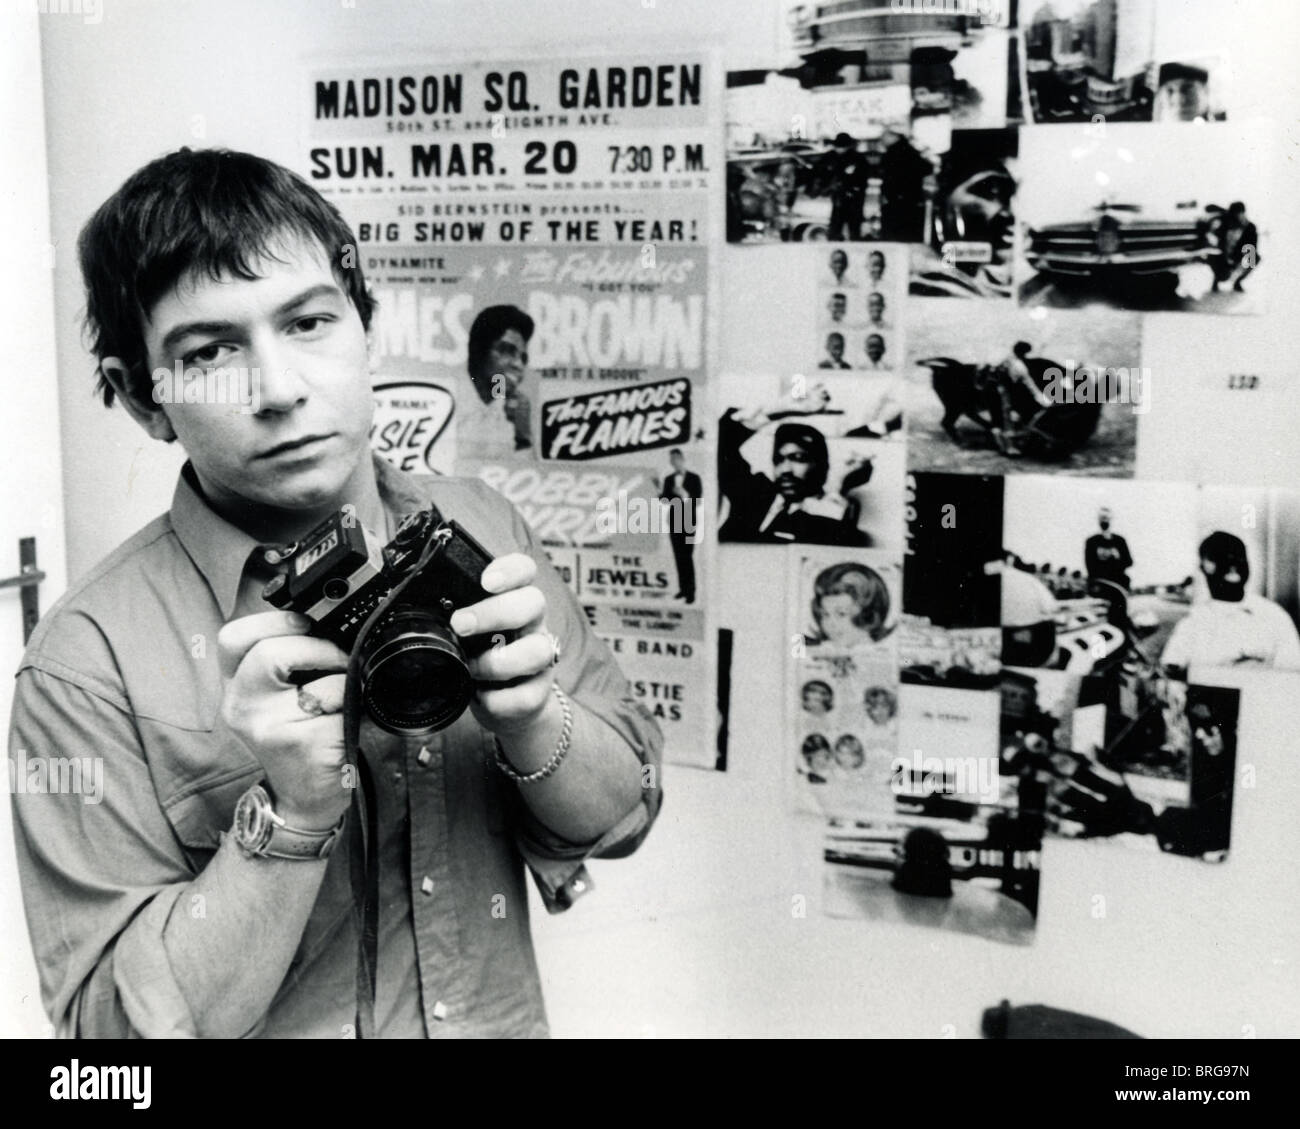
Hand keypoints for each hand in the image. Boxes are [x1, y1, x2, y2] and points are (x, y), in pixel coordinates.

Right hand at [216, 611, 350, 828]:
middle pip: (271, 651)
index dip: (273, 621)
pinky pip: (340, 706)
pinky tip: (345, 723)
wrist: (304, 799)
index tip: (305, 625)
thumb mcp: (277, 697)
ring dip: (343, 681)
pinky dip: (354, 707)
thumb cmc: (298, 738)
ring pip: (315, 680)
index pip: (233, 637)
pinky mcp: (299, 744)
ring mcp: (267, 727)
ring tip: (342, 699)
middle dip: (318, 648)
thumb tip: (323, 619)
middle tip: (338, 662)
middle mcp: (241, 705)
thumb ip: (284, 659)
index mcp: (235, 686)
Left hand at [450, 553, 556, 738]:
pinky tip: (482, 697)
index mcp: (513, 599)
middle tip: (461, 624)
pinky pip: (526, 696)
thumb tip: (400, 609)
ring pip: (538, 650)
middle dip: (495, 613)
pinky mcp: (540, 691)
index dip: (510, 570)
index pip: (524, 570)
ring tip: (473, 669)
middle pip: (533, 603)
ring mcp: (541, 657)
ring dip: (499, 662)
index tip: (486, 581)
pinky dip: (498, 700)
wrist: (502, 703)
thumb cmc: (478, 656)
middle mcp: (532, 623)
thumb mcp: (464, 631)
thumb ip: (447, 617)